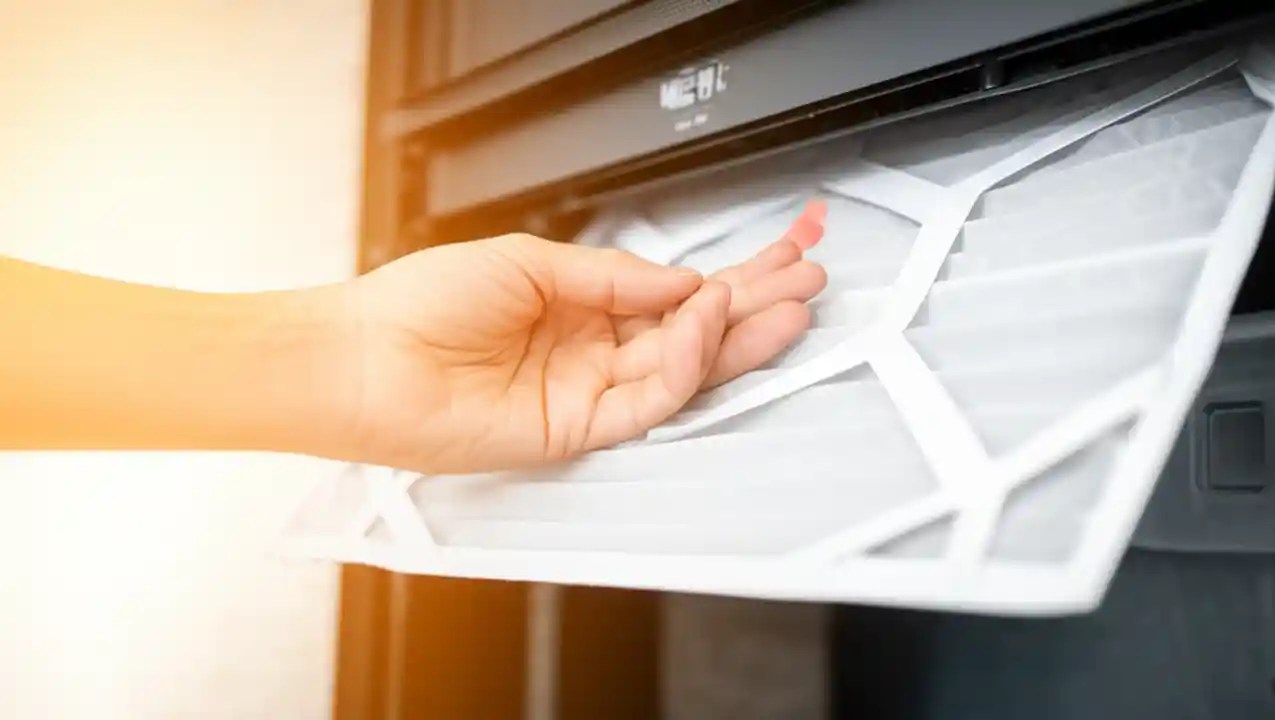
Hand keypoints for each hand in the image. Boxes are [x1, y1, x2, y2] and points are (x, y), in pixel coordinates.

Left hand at [339, 202, 826, 473]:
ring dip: (736, 335)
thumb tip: (680, 281)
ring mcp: (588, 391)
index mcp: (582, 302)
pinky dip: (680, 362)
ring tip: (781, 305)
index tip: (780, 248)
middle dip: (755, 303)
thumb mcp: (529, 261)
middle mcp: (592, 349)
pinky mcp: (577, 430)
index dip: (732, 270)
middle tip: (807, 280)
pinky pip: (646, 399)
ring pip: (682, 367)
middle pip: (692, 329)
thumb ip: (613, 276)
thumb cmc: (422, 304)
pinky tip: (703, 326)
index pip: (675, 288)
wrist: (365, 359)